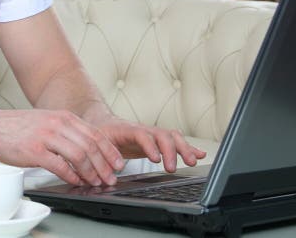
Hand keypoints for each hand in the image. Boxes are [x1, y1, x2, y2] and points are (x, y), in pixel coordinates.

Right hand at [0, 108, 126, 186]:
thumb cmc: (17, 127)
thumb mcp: (46, 121)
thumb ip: (66, 132)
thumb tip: (87, 151)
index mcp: (63, 116)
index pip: (95, 134)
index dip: (109, 151)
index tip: (118, 163)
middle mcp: (57, 124)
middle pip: (90, 146)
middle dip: (104, 165)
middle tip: (110, 178)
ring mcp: (46, 137)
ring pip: (79, 156)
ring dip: (91, 172)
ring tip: (95, 182)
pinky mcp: (35, 151)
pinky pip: (60, 166)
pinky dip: (71, 176)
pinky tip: (75, 181)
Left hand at [88, 113, 206, 173]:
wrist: (101, 122)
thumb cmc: (98, 134)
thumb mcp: (95, 144)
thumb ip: (101, 156)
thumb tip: (106, 172)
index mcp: (126, 130)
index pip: (141, 135)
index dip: (150, 146)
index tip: (156, 159)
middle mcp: (142, 130)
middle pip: (162, 134)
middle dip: (171, 150)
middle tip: (172, 168)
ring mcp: (151, 134)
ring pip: (171, 136)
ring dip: (183, 148)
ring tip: (192, 161)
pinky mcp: (157, 141)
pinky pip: (175, 142)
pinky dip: (188, 148)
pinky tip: (200, 154)